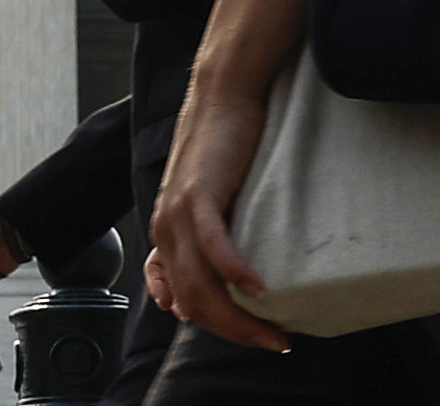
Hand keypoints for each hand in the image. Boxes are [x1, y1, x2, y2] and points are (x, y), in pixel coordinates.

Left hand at [146, 88, 282, 352]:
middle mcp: (165, 230)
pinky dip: (235, 272)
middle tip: (274, 343)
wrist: (221, 97)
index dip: (214, 326)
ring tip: (275, 330)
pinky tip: (257, 290)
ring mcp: (178, 213)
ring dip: (239, 316)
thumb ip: (207, 238)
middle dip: (234, 332)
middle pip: (194, 303)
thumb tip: (223, 284)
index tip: (250, 336)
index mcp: (166, 236)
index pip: (181, 301)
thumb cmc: (223, 147)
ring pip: (201, 284)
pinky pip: (213, 246)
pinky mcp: (198, 194)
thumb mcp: (209, 200)